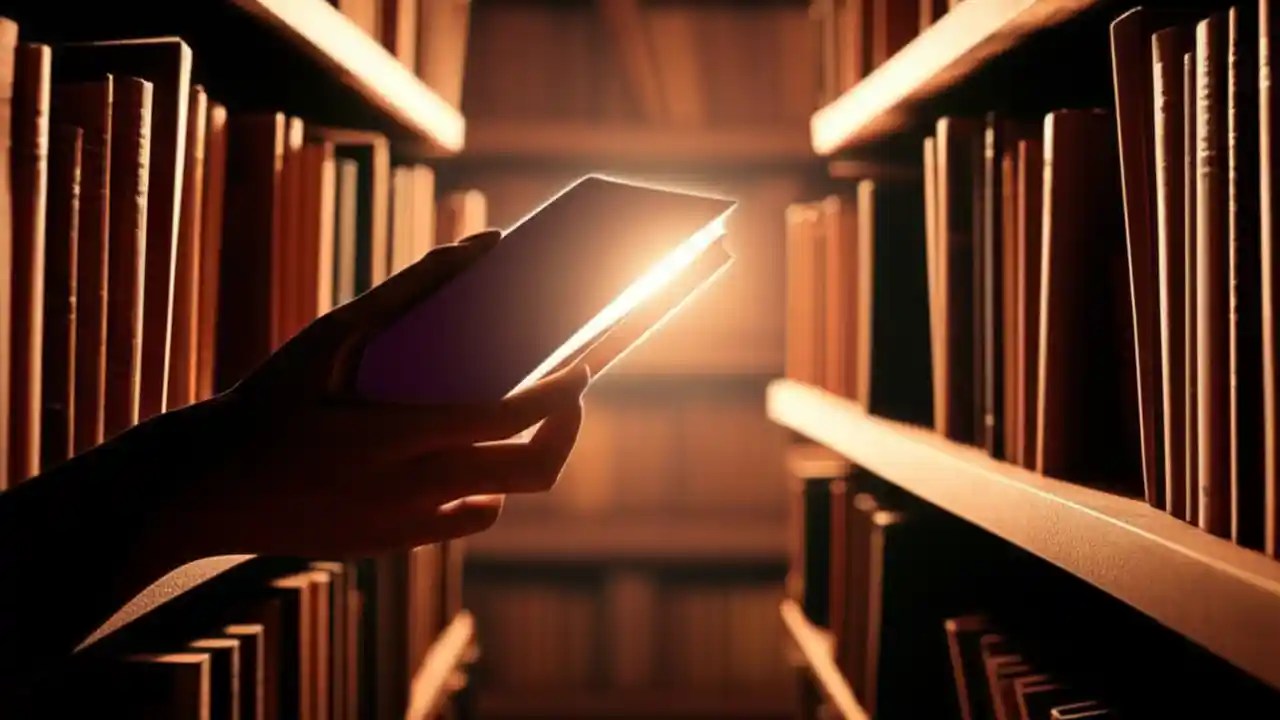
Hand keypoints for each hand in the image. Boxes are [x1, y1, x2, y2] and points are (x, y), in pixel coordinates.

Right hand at [137, 231, 587, 562]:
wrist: (207, 488)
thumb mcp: (329, 337)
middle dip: (566, 430)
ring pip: (502, 500)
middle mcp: (413, 490)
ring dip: (518, 459)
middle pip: (532, 472)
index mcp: (399, 436)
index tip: (585, 362)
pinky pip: (462, 520)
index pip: (511, 418)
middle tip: (568, 393)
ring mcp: (406, 526)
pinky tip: (460, 451)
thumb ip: (410, 290)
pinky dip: (476, 486)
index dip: (562, 392)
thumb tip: (481, 246)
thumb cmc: (268, 403)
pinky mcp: (394, 545)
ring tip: (511, 416)